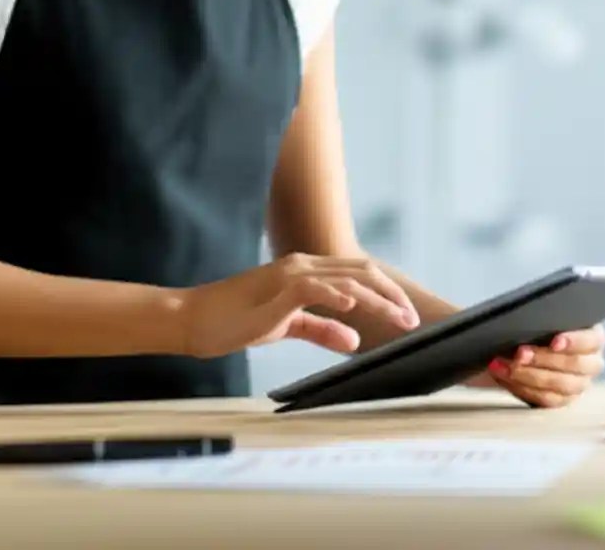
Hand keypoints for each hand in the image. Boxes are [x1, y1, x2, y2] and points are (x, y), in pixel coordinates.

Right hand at [179, 253, 418, 357]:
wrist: (192, 321)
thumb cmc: (235, 321)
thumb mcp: (287, 327)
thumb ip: (321, 330)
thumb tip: (354, 338)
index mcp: (307, 272)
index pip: (360, 275)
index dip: (388, 294)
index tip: (406, 316)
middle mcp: (303, 266)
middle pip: (363, 273)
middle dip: (393, 296)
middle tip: (412, 321)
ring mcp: (289, 275)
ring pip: (347, 280)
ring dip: (378, 300)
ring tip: (398, 320)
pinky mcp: (276, 290)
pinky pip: (313, 288)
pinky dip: (337, 295)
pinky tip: (353, 308)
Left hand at [485, 325, 604, 408]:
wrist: (530, 348)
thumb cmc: (542, 329)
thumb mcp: (547, 319)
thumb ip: (546, 318)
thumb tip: (531, 316)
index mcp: (594, 338)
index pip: (591, 340)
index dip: (574, 341)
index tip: (554, 341)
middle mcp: (592, 363)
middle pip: (574, 364)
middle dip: (543, 358)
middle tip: (520, 353)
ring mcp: (579, 384)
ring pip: (560, 385)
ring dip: (529, 375)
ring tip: (505, 366)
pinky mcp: (562, 400)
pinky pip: (546, 399)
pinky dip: (523, 388)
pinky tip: (506, 377)